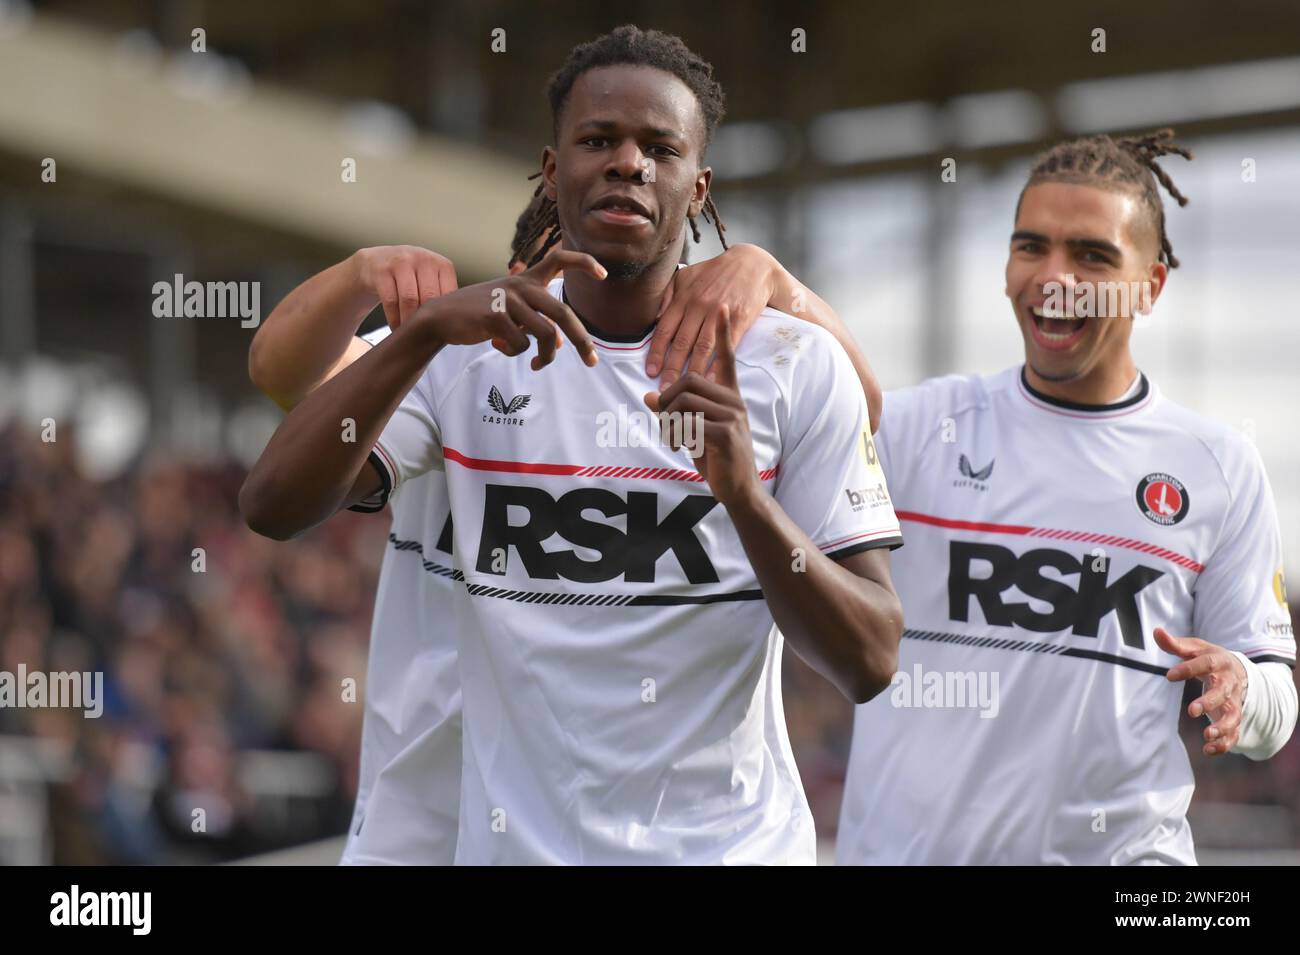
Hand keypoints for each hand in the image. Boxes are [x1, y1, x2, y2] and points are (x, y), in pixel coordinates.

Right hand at [352, 246, 458, 328]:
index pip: (450, 295)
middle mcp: (424, 259)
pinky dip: (394, 319)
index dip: (446, 316)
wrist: (374, 263)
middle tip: (425, 337)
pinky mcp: (382, 270)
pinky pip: (391, 300)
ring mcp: (402, 262)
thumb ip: (443, 297)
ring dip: (409, 322)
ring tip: (410, 335)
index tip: (442, 331)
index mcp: (442, 264)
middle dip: (427, 321)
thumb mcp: (430, 281)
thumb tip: (459, 328)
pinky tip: (396, 329)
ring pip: (410, 299)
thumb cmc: (410, 279)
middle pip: (430, 297)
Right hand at [411, 246, 605, 369]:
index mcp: (526, 280)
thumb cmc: (481, 315)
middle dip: (582, 340)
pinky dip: (515, 353)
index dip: (583, 263)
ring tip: (535, 366)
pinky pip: (520, 345)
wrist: (442, 317)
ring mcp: (507, 300)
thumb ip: (536, 323)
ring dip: (545, 357)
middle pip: (562, 313)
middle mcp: (520, 286)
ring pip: (545, 334)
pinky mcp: (494, 316)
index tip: (603, 274)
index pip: (558, 260)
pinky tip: (499, 347)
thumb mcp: (511, 315)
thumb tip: (558, 344)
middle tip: (591, 362)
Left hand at [644, 312, 759, 505]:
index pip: (726, 358)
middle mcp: (733, 401)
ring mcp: (732, 417)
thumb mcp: (692, 431)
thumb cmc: (717, 458)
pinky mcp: (726, 434)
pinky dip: (675, 436)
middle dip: (667, 400)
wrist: (739, 489)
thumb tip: (649, 396)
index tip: (720, 306)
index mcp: (729, 396)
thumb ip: (675, 412)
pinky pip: (688, 423)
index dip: (722, 333)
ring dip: (668, 422)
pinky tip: (680, 449)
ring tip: (672, 440)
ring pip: (684, 402)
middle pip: (688, 381)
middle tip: (665, 423)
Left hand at [646, 244, 777, 385]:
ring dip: (691, 370)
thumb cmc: (716, 272)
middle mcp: (699, 306)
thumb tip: (654, 317)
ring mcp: (719, 313)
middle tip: (663, 390)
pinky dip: (717, 362)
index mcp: (684, 298)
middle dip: (671, 368)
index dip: (656, 352)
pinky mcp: (740, 319)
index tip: (650, 371)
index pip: (665, 329)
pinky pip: (726, 345)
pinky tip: (709, 378)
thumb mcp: (687, 275)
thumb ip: (668, 294)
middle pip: (682, 342)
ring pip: (702, 346)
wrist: (753, 265)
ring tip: (683, 388)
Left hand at [1155, 626, 1248, 756]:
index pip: (1206, 664)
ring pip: (1234, 716)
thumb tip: (1157, 631)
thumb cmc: (1209, 658)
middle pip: (1223, 693)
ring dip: (1222, 727)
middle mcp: (1229, 683)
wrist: (1239, 670)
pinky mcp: (1234, 718)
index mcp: (1219, 662)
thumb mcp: (1195, 648)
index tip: (1169, 676)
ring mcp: (1234, 702)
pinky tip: (1208, 750)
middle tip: (1192, 711)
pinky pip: (1234, 733)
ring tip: (1207, 735)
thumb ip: (1175, 644)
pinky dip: (1224, 743)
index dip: (1188, 669)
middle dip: (1209, 702)